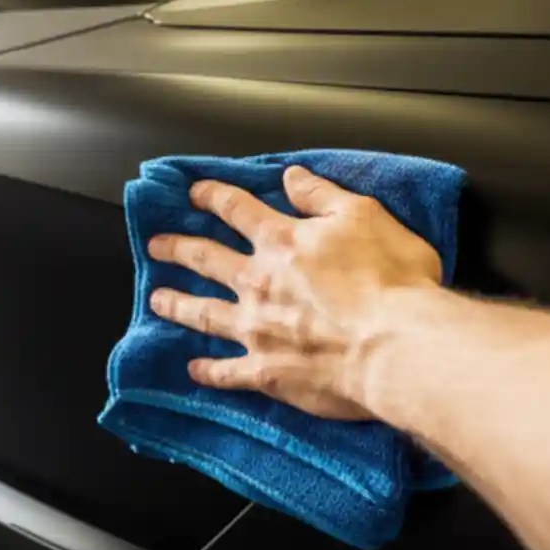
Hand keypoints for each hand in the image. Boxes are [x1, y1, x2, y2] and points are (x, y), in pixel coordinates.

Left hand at [148, 166, 441, 419]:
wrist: (392, 347)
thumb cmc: (390, 281)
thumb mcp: (365, 216)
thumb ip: (322, 196)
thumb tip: (291, 177)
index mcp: (283, 241)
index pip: (237, 210)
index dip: (213, 197)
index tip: (194, 193)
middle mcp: (259, 282)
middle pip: (206, 259)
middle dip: (178, 248)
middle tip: (156, 245)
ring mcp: (257, 329)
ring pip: (203, 314)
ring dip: (177, 304)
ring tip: (156, 299)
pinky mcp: (265, 371)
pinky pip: (226, 373)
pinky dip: (208, 372)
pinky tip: (193, 369)